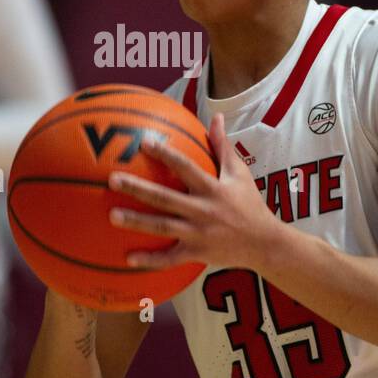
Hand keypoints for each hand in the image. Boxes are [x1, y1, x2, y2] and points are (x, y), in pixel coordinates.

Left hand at [107, 112, 283, 272]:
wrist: (265, 244)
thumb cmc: (249, 204)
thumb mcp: (239, 173)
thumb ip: (223, 146)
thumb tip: (216, 116)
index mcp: (212, 188)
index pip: (186, 167)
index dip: (166, 154)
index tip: (144, 143)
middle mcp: (203, 210)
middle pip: (165, 198)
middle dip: (138, 188)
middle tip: (113, 179)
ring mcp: (198, 234)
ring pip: (162, 227)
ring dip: (136, 222)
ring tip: (112, 215)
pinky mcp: (197, 253)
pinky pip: (170, 258)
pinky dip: (150, 260)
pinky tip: (128, 259)